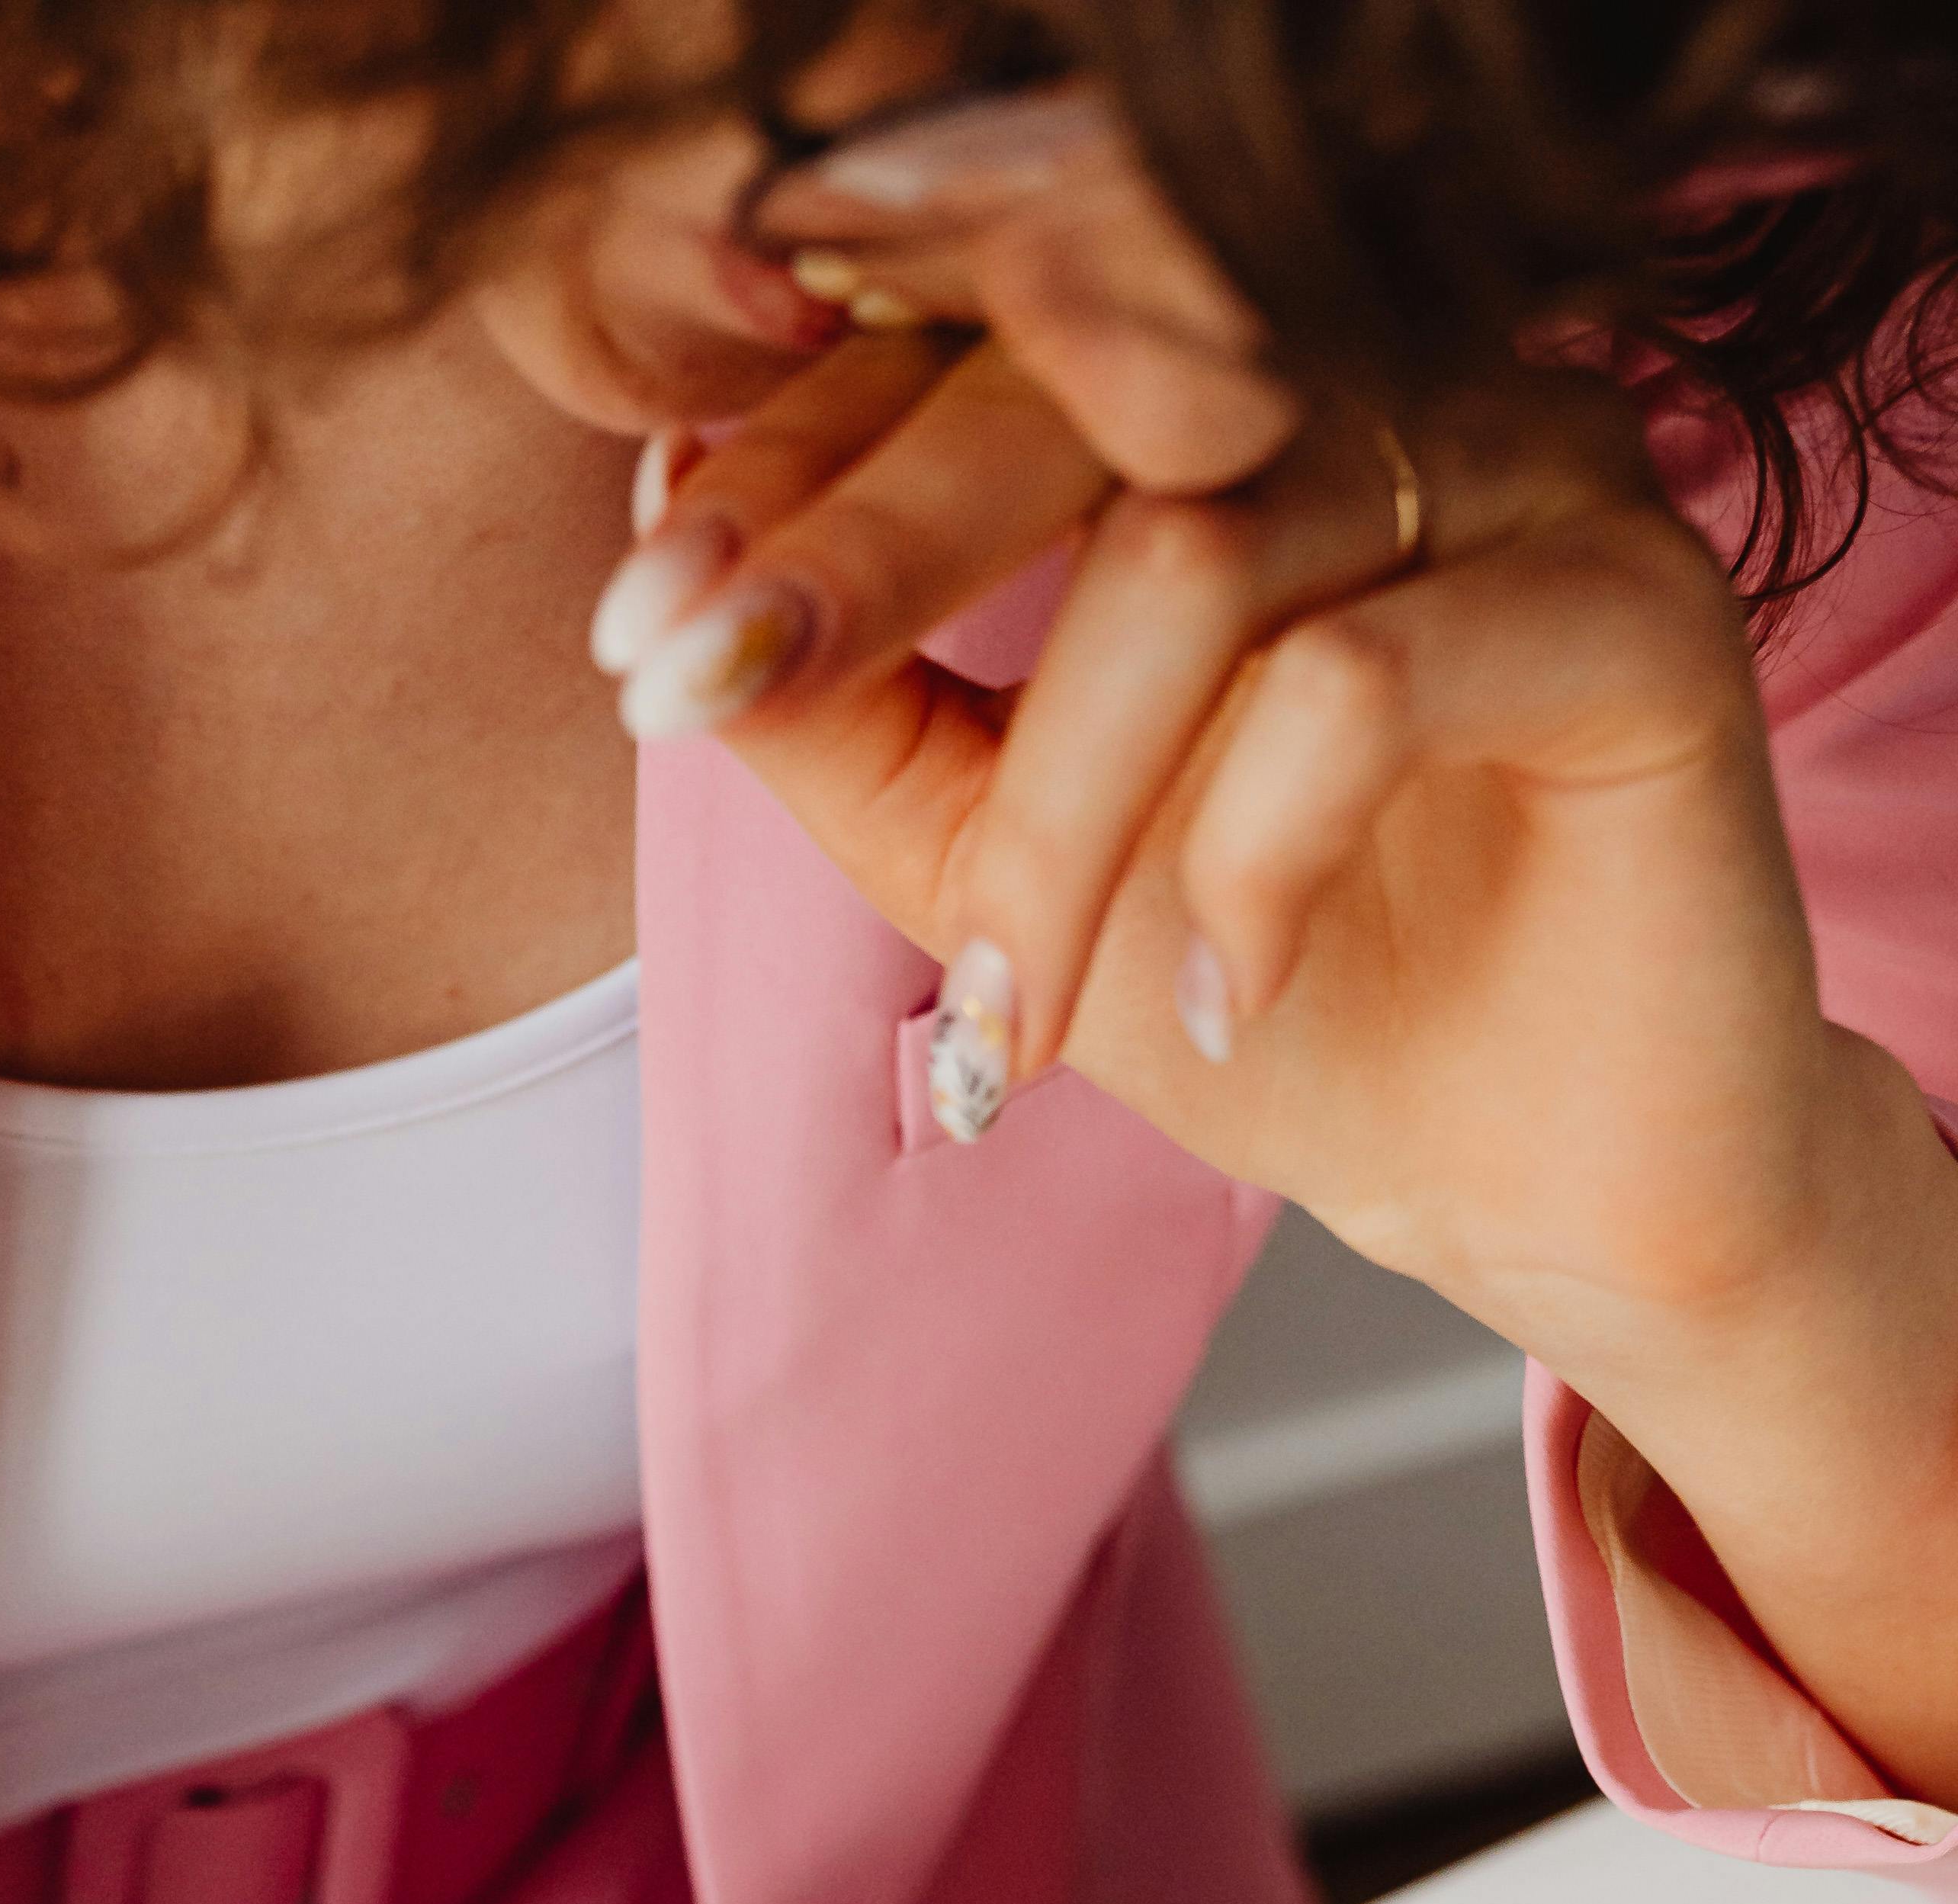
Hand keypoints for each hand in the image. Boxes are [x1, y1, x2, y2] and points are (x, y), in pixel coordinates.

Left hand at [577, 86, 1957, 1798]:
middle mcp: (1386, 384)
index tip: (645, 634)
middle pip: (1076, 389)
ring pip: (1199, 557)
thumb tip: (676, 586)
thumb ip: (854, 725)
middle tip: (705, 703)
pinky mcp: (1638, 607)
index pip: (984, 342)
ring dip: (1061, 813)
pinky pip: (1365, 678)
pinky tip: (1228, 993)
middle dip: (860, 566)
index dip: (794, 464)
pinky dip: (1249, 858)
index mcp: (1237, 399)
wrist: (1516, 1180)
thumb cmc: (1274, 999)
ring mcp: (1531, 468)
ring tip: (1029, 1004)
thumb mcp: (997, 869)